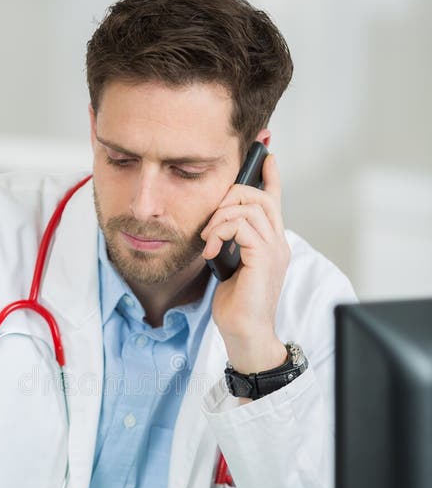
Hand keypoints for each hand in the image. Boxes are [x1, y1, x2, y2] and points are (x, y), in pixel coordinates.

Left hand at [201, 153, 289, 373]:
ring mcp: (274, 249)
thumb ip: (231, 243)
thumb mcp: (231, 265)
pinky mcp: (264, 258)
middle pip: (260, 196)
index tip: (265, 152)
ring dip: (220, 218)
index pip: (275, 199)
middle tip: (210, 223)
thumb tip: (216, 225)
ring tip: (208, 240)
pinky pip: (242, 226)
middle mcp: (278, 242)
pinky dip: (220, 232)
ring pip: (250, 206)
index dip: (270, 173)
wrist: (245, 334)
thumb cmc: (237, 306)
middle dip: (230, 197)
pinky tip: (211, 251)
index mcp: (272, 242)